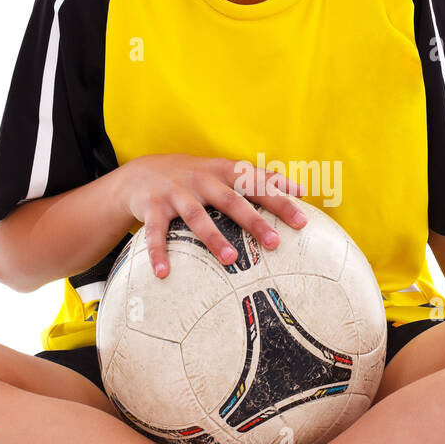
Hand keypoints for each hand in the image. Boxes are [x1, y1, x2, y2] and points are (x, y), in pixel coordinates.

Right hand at [120, 154, 307, 278]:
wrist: (142, 171)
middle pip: (232, 200)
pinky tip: (163, 273)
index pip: (257, 183)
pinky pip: (155, 232)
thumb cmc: (196, 177)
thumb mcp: (224, 170)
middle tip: (275, 243)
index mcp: (223, 171)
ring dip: (214, 238)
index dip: (281, 200)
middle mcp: (201, 180)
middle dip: (254, 221)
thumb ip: (260, 178)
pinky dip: (158, 252)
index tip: (302, 220)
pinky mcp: (152, 207)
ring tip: (231, 260)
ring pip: (197, 217)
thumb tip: (301, 190)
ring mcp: (176, 193)